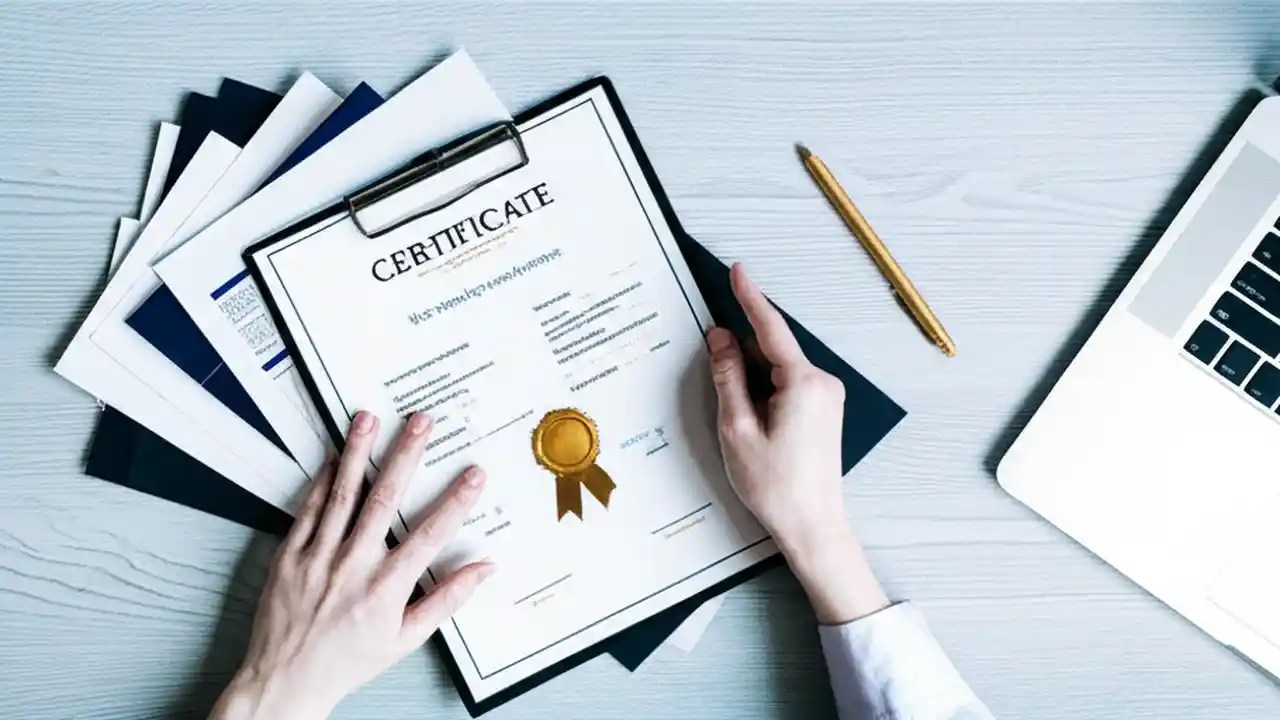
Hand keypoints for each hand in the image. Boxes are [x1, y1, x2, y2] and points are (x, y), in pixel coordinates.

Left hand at [211, 411, 493, 719]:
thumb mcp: (406, 639)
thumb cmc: (346, 661)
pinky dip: (321, 479)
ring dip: (358, 452)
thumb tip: (481, 571)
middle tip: (420, 423)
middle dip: (406, 455)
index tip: (473, 474)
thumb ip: (446, 600)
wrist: (285, 680)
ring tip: (369, 419)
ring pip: (342, 493)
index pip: (430, 534)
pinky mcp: (289, 555)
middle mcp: (352, 566)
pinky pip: (308, 509)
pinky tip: (332, 456)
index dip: (456, 501)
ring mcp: (317, 557)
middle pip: (384, 499)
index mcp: (386, 588)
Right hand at [707, 264, 887, 623]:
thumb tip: (720, 338)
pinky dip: (763, 395)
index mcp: (803, 383)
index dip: (749, 298)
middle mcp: (822, 383)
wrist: (814, 526)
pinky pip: (786, 387)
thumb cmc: (777, 487)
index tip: (737, 271)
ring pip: (775, 371)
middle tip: (723, 403)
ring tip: (743, 430)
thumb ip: (727, 377)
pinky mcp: (823, 411)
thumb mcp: (738, 430)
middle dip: (739, 363)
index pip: (770, 328)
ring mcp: (826, 397)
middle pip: (769, 352)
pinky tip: (753, 426)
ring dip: (750, 385)